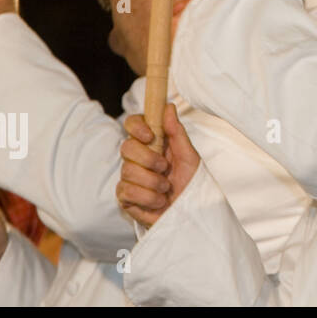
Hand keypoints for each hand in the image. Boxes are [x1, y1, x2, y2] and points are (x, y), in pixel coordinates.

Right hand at [117, 104, 200, 226]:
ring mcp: (129, 177)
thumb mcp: (189, 155)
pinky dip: (148, 197)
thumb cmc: (190, 182)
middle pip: (126, 147)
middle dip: (149, 159)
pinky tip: (159, 201)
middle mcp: (137, 157)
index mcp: (152, 143)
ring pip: (128, 171)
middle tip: (165, 168)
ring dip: (154, 182)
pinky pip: (127, 191)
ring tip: (167, 188)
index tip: (149, 135)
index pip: (133, 124)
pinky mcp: (125, 197)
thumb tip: (168, 106)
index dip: (137, 126)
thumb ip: (177, 132)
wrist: (191, 211)